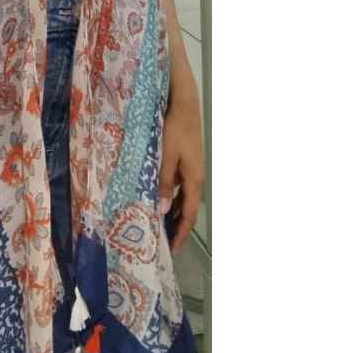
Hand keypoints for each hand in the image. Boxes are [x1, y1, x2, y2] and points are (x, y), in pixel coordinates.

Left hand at [158, 68, 205, 252]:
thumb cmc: (174, 129)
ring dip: (172, 210)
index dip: (181, 231)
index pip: (189, 213)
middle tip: (163, 241)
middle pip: (187, 207)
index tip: (173, 249)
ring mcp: (190, 168)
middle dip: (176, 225)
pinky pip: (177, 184)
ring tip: (157, 223)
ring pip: (181, 196)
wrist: (184, 103)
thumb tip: (164, 210)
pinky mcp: (184, 159)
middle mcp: (194, 176)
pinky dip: (169, 195)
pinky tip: (156, 196)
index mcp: (193, 179)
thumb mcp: (165, 156)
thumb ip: (163, 182)